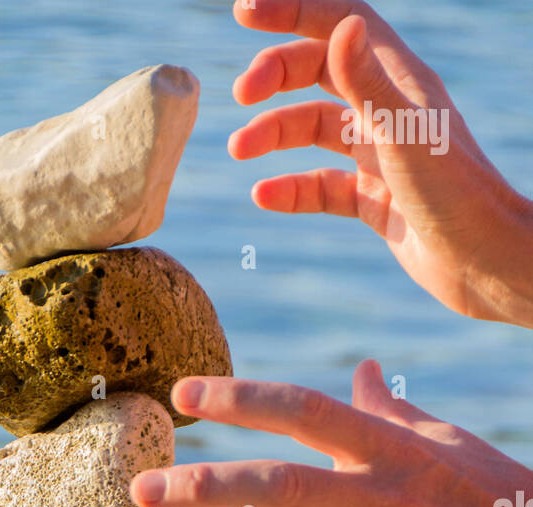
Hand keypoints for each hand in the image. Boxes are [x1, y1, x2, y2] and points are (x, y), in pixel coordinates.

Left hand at [130, 366, 532, 506]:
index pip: (304, 413)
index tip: (182, 394)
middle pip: (279, 487)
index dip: (242, 400)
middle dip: (204, 486)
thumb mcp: (447, 442)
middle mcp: (382, 504)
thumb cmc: (496, 495)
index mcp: (390, 452)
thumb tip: (361, 367)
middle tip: (139, 489)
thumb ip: (390, 411)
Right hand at [229, 0, 532, 327]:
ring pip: (315, 130)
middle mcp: (388, 111)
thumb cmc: (455, 195)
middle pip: (319, 72)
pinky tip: (263, 196)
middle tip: (239, 96)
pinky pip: (322, 186)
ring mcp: (380, 156)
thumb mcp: (403, 135)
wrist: (484, 263)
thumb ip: (367, 83)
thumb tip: (339, 28)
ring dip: (274, 133)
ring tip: (239, 150)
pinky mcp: (374, 200)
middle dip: (275, 76)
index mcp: (400, 80)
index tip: (244, 13)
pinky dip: (290, 189)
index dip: (293, 12)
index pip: (340, 23)